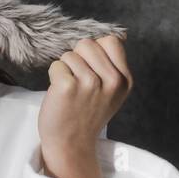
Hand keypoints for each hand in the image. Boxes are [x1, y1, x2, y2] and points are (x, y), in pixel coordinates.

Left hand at [38, 35, 131, 177]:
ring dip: (65, 70)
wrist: (71, 144)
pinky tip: (60, 95)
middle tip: (78, 83)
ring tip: (70, 91)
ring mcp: (90, 83)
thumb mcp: (111, 91)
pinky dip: (54, 77)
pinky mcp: (68, 86)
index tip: (91, 71)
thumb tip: (121, 33)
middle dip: (77, 59)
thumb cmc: (86, 114)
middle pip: (87, 43)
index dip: (95, 52)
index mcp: (125, 79)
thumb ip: (113, 64)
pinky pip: (56, 65)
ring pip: (69, 54)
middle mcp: (111, 80)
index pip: (110, 41)